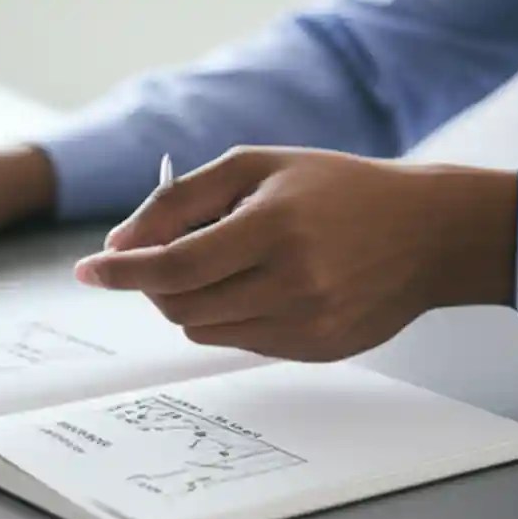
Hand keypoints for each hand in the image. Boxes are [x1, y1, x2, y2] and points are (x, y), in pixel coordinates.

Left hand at [74, 147, 517, 360]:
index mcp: (273, 227)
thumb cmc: (337, 189)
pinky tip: (254, 286)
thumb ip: (181, 201)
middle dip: (152, 283)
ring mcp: (305, 324)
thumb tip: (119, 245)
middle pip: (178, 305)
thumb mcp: (258, 167)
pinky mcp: (315, 351)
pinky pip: (237, 342)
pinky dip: (225, 316)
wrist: (430, 233)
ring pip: (202, 329)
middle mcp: (291, 283)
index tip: (87, 271)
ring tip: (215, 265)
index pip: (171, 266)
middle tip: (157, 256)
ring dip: (186, 300)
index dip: (121, 272)